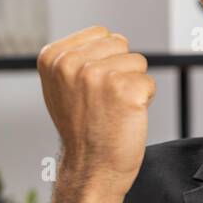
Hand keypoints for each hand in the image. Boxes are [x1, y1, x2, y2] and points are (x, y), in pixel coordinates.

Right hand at [37, 25, 155, 202]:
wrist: (90, 169)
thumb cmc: (82, 130)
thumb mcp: (62, 86)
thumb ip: (76, 57)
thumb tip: (108, 36)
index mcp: (52, 56)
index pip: (101, 33)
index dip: (104, 60)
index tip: (90, 90)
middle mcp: (71, 63)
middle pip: (120, 43)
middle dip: (120, 70)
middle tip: (105, 101)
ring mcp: (96, 75)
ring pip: (137, 61)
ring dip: (133, 85)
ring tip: (114, 109)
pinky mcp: (124, 90)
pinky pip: (149, 82)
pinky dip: (144, 100)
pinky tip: (126, 117)